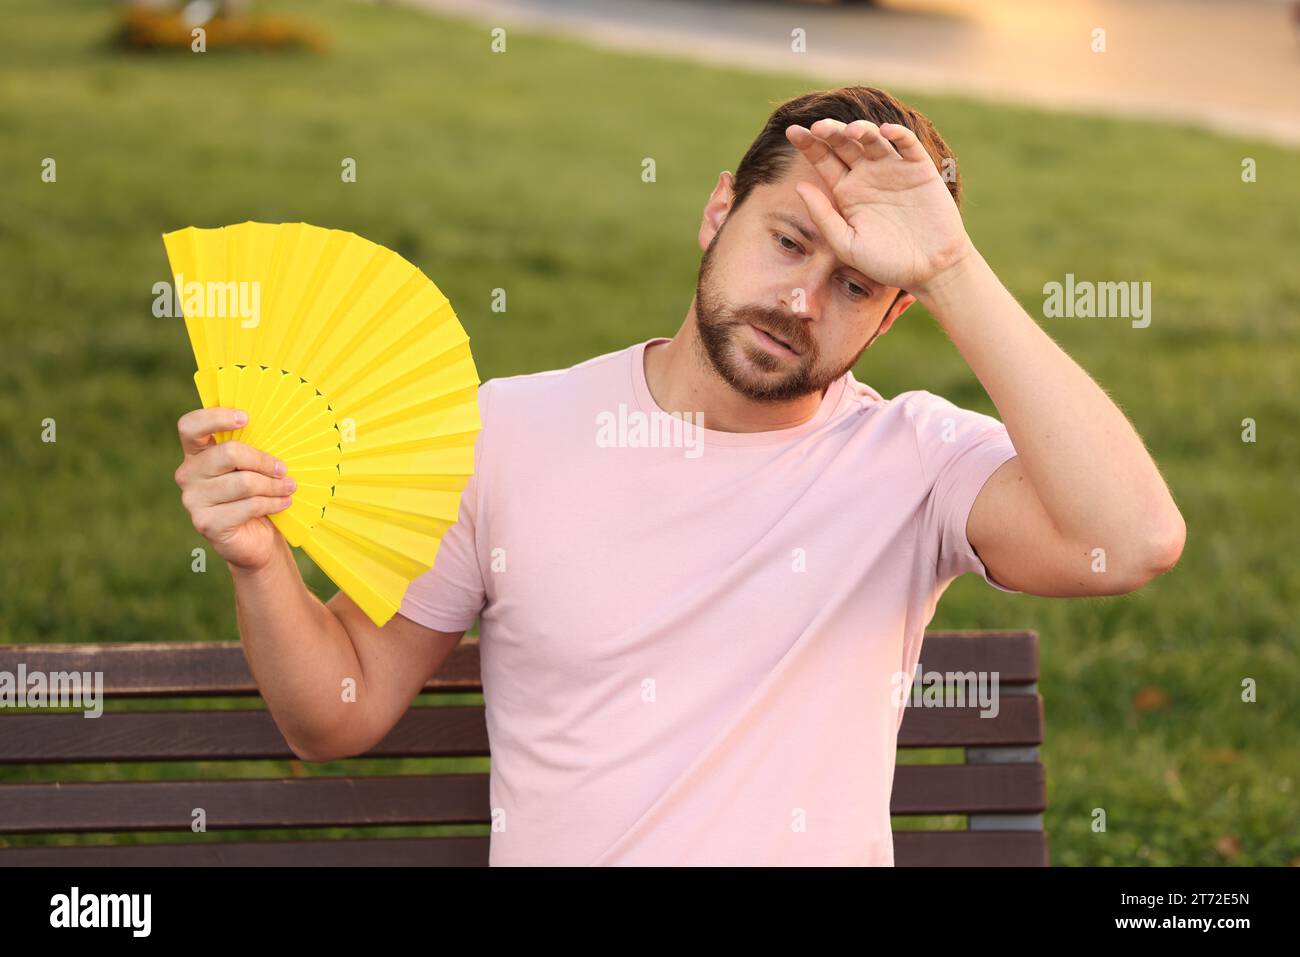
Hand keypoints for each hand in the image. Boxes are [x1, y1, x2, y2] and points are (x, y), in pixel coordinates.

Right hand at [174, 407, 295, 570]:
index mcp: (196, 454)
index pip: (190, 427)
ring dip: (273, 485)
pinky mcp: (207, 523)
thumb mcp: (252, 469)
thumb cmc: (255, 497)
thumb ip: (251, 451)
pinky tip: (283, 503)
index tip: (246, 419)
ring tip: (289, 488)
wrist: (256, 541)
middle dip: (263, 461)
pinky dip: (272, 503)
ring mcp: (193, 500)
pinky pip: (249, 505)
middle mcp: (188, 475)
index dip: (215, 418)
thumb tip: (278, 430)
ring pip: (244, 482)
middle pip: (228, 453)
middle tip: (283, 469)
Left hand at [784, 118, 972, 293]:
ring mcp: (893, 169)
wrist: (929, 270)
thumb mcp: (846, 244)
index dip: (808, 144)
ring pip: (873, 139)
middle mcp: (867, 174)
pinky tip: (886, 130)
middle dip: (830, 132)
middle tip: (818, 127)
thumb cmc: (885, 262)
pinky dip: (899, 134)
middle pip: (844, 144)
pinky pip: (908, 145)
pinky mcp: (919, 168)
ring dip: (861, 129)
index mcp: (846, 191)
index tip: (792, 132)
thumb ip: (823, 217)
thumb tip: (799, 186)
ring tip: (850, 130)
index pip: (823, 160)